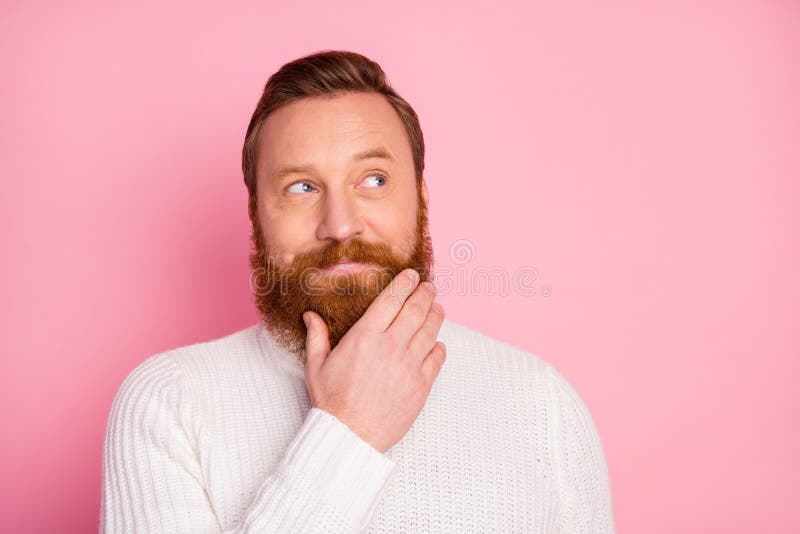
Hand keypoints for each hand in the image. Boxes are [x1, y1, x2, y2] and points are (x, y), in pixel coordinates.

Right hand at [302, 268, 446, 452]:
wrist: (349, 436)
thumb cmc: (331, 402)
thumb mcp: (316, 366)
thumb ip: (316, 336)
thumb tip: (310, 314)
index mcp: (364, 337)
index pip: (391, 299)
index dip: (404, 283)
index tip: (412, 275)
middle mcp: (390, 346)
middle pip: (416, 309)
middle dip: (425, 293)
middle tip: (428, 286)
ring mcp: (409, 366)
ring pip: (431, 330)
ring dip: (436, 314)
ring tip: (436, 307)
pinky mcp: (421, 385)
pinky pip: (437, 357)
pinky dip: (439, 345)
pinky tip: (436, 342)